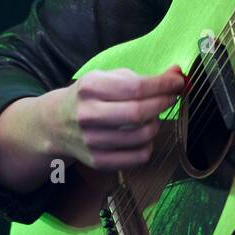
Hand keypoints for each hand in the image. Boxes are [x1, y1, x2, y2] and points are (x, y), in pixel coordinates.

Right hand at [45, 65, 186, 171]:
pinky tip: (144, 135)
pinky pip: (137, 158)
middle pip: (138, 113)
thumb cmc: (91, 96)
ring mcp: (91, 141)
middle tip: (171, 98)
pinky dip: (149, 146)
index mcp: (90, 88)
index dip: (163, 86)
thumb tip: (177, 74)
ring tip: (153, 117)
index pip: (135, 88)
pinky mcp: (97, 161)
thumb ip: (142, 77)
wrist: (56, 123)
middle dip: (163, 104)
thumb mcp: (108, 78)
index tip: (178, 82)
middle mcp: (87, 115)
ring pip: (141, 136)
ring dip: (156, 125)